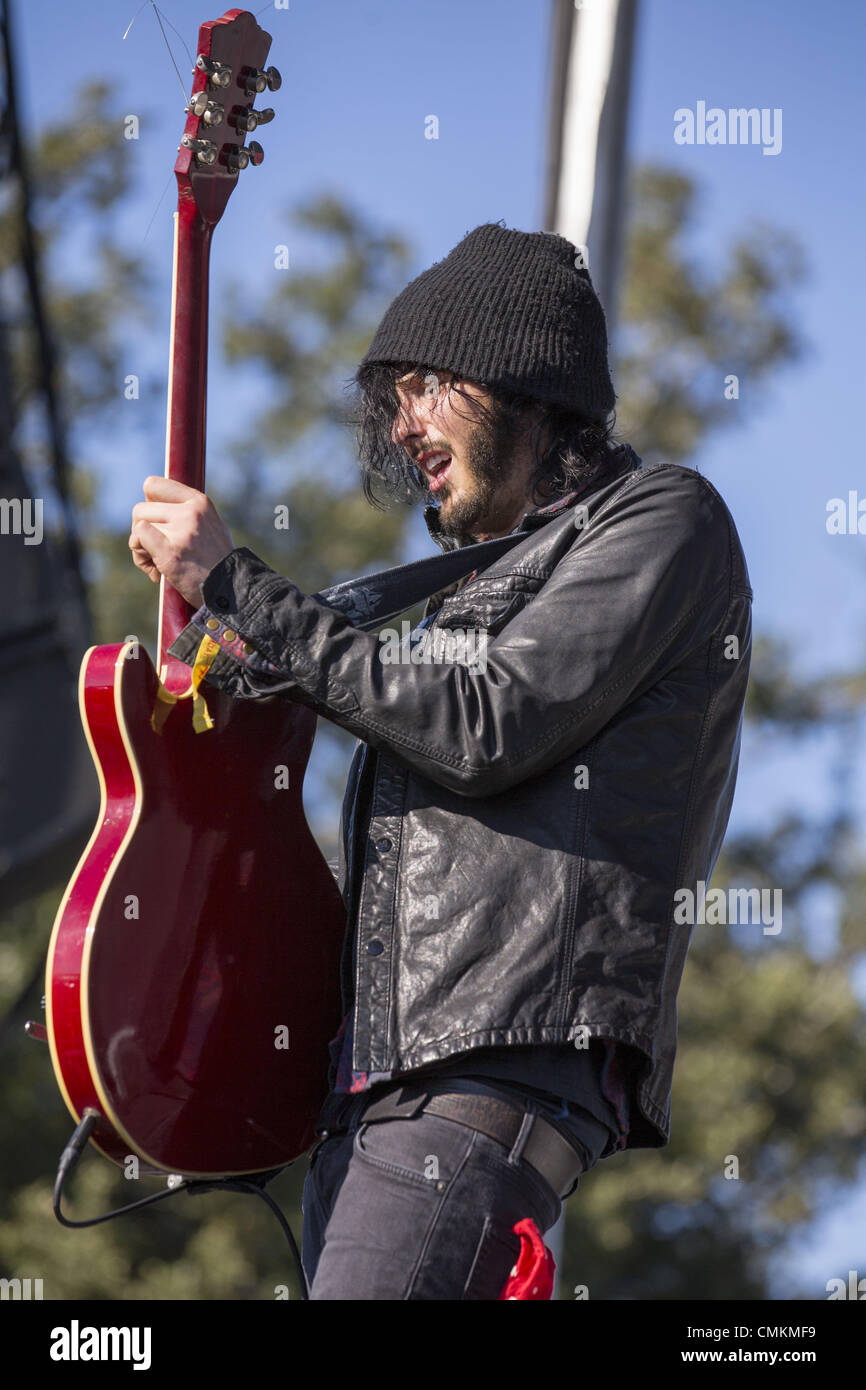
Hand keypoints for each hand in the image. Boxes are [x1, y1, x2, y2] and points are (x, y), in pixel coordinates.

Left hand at [129, 476, 234, 607]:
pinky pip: (137, 538)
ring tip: (157, 563)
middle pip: (141, 508)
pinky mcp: (169, 551)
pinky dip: (140, 556)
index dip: (148, 504)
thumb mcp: (209, 526)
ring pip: (138, 525)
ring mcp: (180, 530)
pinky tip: (155, 571)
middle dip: (141, 529)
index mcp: (199, 502)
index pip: (153, 485)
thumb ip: (185, 514)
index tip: (157, 522)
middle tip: (154, 549)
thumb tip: (154, 505)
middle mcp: (190, 512)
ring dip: (140, 546)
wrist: (231, 589)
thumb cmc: (217, 563)